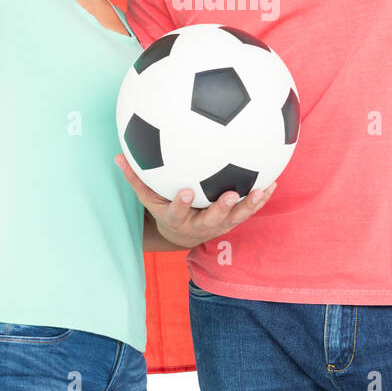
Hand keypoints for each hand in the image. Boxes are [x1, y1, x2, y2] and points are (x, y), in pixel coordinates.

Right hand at [114, 153, 275, 248]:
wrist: (182, 234)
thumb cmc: (164, 208)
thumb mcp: (148, 197)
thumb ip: (136, 178)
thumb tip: (118, 155)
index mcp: (178, 219)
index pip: (177, 213)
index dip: (181, 204)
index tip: (185, 191)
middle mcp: (200, 225)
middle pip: (212, 219)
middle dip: (221, 208)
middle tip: (229, 194)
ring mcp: (219, 225)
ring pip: (236, 218)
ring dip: (248, 205)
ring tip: (260, 189)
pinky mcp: (233, 221)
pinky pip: (249, 210)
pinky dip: (261, 198)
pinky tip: (273, 181)